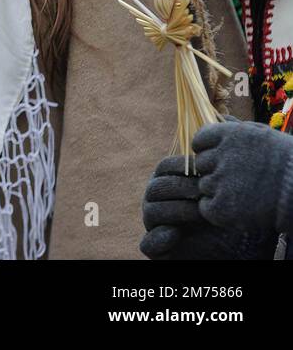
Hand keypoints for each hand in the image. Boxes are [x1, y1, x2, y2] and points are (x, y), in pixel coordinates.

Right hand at [140, 154, 274, 258]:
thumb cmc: (238, 220)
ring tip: (200, 213)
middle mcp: (158, 203)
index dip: (181, 166)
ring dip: (175, 210)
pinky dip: (158, 238)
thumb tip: (217, 136)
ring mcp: (156, 226)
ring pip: (151, 212)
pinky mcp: (158, 250)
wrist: (241, 253)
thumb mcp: (233, 195)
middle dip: (181, 188)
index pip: (165, 167)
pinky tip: (174, 233)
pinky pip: (148, 244)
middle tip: (206, 193)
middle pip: (156, 187)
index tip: (204, 169)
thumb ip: (221, 171)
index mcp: (170, 184)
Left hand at [193, 120, 292, 233]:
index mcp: (229, 134)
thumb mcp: (264, 136)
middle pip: (201, 163)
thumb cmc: (288, 163)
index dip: (208, 150)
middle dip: (215, 170)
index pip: (199, 140)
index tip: (221, 159)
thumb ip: (237, 128)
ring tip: (244, 193)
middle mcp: (221, 155)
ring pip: (204, 185)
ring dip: (218, 190)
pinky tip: (238, 208)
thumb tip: (220, 117)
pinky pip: (206, 207)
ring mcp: (220, 182)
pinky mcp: (222, 207)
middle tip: (238, 179)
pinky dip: (218, 209)